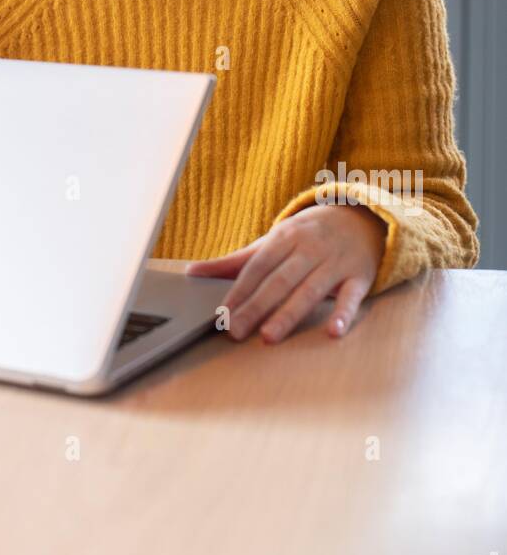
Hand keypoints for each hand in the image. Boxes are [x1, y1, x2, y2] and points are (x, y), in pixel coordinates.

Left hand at [185, 202, 387, 342]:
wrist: (362, 218)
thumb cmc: (307, 235)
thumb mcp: (273, 241)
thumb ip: (236, 261)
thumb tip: (192, 272)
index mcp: (284, 237)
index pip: (257, 267)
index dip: (239, 290)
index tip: (223, 313)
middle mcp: (309, 248)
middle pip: (279, 280)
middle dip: (256, 307)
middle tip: (236, 331)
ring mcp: (335, 262)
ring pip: (310, 290)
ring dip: (289, 314)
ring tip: (269, 336)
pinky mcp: (359, 276)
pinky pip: (351, 296)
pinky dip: (343, 313)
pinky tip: (333, 331)